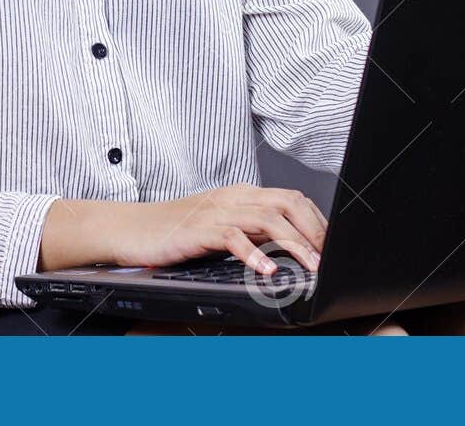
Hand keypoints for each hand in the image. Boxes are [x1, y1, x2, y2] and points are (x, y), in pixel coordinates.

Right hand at [111, 184, 326, 274]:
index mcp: (242, 194)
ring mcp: (216, 211)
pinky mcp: (199, 229)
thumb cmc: (176, 232)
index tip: (333, 247)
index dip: (318, 222)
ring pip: (267, 219)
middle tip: (329, 258)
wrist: (131, 229)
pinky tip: (266, 270)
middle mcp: (233, 197)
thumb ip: (251, 231)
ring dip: (295, 244)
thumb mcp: (221, 227)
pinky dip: (254, 254)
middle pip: (287, 203)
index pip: (292, 199)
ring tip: (310, 266)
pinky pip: (233, 237)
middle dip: (314, 230)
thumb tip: (288, 248)